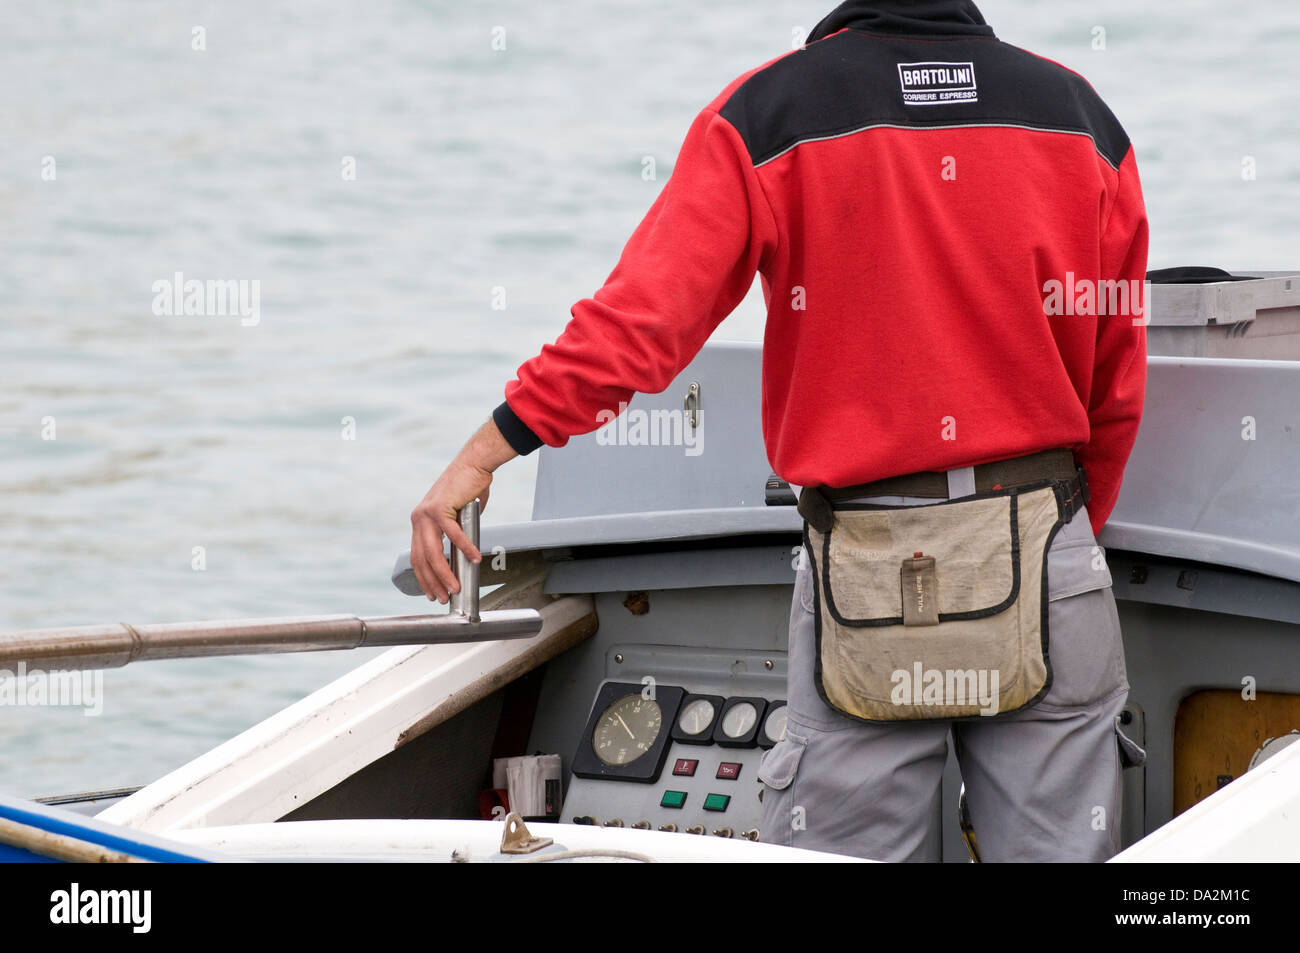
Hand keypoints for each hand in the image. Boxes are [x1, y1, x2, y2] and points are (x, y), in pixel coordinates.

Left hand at [409, 418, 516, 601]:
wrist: (474, 464)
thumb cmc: (468, 488)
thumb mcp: (456, 516)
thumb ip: (454, 533)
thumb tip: (464, 553)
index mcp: (419, 521)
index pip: (417, 556)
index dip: (424, 577)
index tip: (432, 592)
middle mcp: (418, 518)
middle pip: (422, 559)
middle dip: (433, 582)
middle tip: (443, 597)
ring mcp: (427, 513)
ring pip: (434, 552)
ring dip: (445, 573)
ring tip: (455, 587)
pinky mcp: (441, 508)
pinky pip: (454, 535)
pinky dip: (465, 549)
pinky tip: (475, 559)